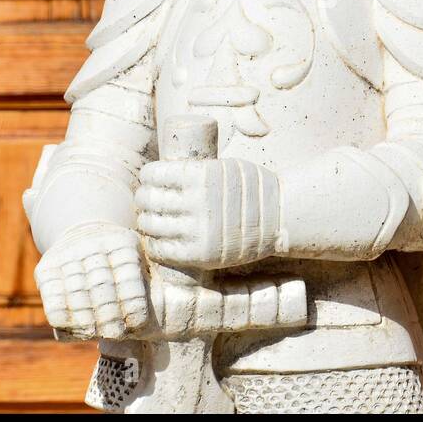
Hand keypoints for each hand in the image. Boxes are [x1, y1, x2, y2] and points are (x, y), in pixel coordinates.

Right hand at [33, 223, 149, 339]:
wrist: (81, 233)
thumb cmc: (121, 257)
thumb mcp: (140, 255)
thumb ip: (155, 276)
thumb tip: (197, 300)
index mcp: (121, 242)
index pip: (128, 276)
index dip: (133, 303)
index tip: (138, 323)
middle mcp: (92, 245)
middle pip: (102, 288)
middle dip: (111, 316)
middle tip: (118, 333)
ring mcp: (66, 257)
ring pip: (77, 296)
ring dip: (89, 321)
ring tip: (99, 334)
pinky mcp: (45, 270)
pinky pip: (53, 301)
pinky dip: (66, 320)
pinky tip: (78, 330)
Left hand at [136, 158, 282, 268]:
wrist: (280, 218)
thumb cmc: (251, 189)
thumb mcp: (226, 167)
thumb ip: (200, 170)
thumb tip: (169, 171)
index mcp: (201, 175)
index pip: (154, 174)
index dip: (146, 176)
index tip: (148, 179)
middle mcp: (197, 203)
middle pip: (149, 200)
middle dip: (142, 198)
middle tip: (145, 199)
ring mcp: (198, 231)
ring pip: (152, 226)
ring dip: (145, 222)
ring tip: (148, 219)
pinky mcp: (201, 255)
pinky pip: (164, 251)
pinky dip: (154, 245)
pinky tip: (154, 240)